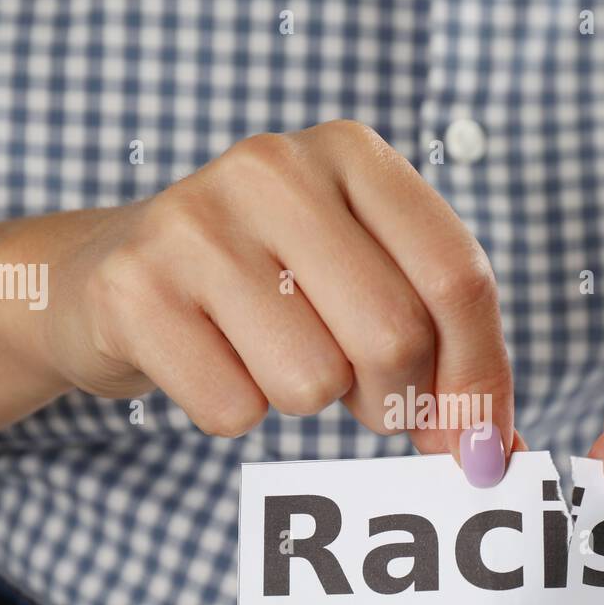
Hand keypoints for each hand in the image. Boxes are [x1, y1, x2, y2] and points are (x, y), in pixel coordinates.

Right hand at [35, 120, 514, 484]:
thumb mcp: (360, 277)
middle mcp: (275, 168)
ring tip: (266, 354)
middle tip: (362, 397)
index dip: (480, 375)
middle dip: (391, 399)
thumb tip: (494, 451)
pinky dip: (233, 410)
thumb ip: (440, 345)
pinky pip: (234, 409)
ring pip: (315, 382)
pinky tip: (209, 360)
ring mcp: (196, 223)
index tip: (481, 442)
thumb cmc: (263, 287)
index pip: (456, 276)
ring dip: (304, 398)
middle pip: (393, 337)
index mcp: (352, 152)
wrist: (108, 276)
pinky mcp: (134, 289)